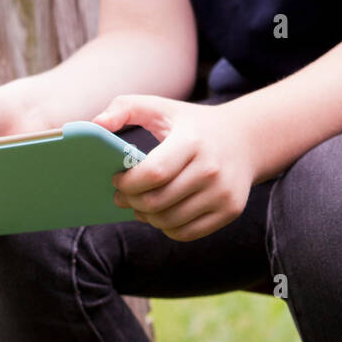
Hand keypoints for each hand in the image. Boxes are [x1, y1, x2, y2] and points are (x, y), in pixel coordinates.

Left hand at [92, 94, 256, 241]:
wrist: (245, 140)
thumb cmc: (193, 125)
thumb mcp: (162, 108)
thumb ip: (125, 108)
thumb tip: (96, 125)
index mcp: (193, 141)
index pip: (153, 173)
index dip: (128, 183)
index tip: (116, 179)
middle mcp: (212, 169)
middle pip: (158, 202)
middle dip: (131, 202)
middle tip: (121, 196)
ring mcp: (223, 193)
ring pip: (169, 222)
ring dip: (146, 218)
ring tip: (139, 206)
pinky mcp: (229, 211)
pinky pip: (186, 233)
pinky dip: (166, 228)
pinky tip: (160, 215)